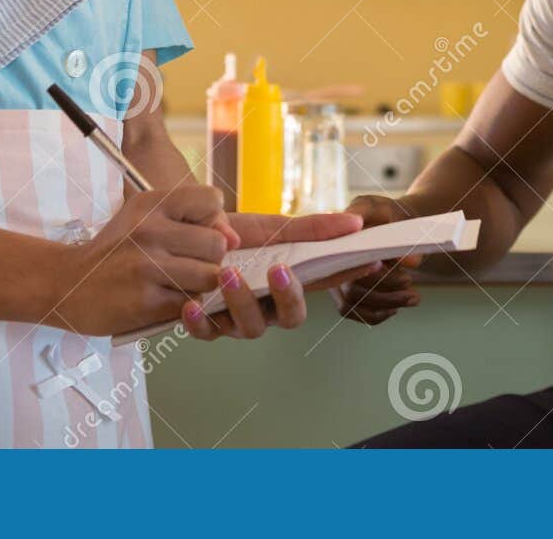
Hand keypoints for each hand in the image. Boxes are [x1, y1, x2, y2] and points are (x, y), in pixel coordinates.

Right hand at [53, 184, 232, 336]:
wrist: (67, 285)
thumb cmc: (116, 252)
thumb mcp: (145, 219)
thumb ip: (193, 221)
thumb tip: (235, 240)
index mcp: (151, 203)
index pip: (211, 199)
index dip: (212, 220)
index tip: (196, 233)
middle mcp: (150, 230)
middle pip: (217, 244)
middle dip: (210, 260)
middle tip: (186, 266)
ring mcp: (147, 267)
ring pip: (210, 278)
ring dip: (201, 287)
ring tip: (177, 285)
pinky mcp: (146, 302)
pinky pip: (192, 305)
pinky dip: (186, 308)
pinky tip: (164, 301)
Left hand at [184, 210, 378, 340]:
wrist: (183, 238)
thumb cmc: (232, 237)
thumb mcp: (270, 227)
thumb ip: (310, 228)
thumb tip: (356, 221)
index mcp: (290, 284)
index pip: (325, 281)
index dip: (348, 274)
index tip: (369, 260)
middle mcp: (269, 307)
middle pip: (292, 317)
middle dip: (288, 297)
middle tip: (278, 270)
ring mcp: (238, 318)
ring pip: (250, 327)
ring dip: (241, 302)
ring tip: (225, 273)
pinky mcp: (205, 323)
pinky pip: (205, 332)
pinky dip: (199, 322)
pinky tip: (191, 305)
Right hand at [332, 194, 423, 325]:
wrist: (389, 223)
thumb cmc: (386, 214)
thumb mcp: (391, 210)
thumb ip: (398, 234)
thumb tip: (410, 262)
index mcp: (337, 236)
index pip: (347, 262)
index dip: (370, 273)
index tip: (396, 271)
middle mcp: (330, 260)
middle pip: (350, 290)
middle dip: (384, 292)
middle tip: (409, 282)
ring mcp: (335, 277)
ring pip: (352, 304)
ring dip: (385, 305)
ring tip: (413, 298)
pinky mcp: (343, 291)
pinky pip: (353, 311)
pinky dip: (376, 314)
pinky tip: (395, 308)